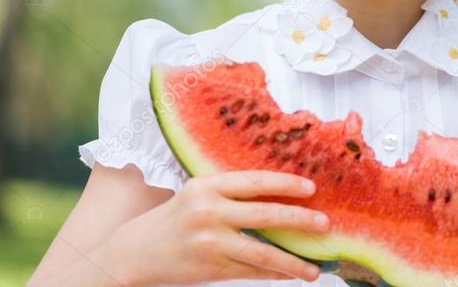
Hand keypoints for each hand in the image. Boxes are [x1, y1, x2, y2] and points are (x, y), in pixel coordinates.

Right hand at [102, 170, 328, 285]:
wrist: (134, 252)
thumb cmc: (173, 219)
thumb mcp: (197, 195)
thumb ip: (230, 193)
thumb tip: (279, 197)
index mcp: (207, 186)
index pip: (255, 181)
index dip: (286, 184)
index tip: (311, 188)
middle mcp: (208, 211)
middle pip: (264, 215)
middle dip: (299, 220)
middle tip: (324, 224)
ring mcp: (209, 242)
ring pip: (261, 252)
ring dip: (292, 262)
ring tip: (314, 269)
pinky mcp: (209, 268)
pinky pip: (248, 272)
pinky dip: (272, 274)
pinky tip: (290, 275)